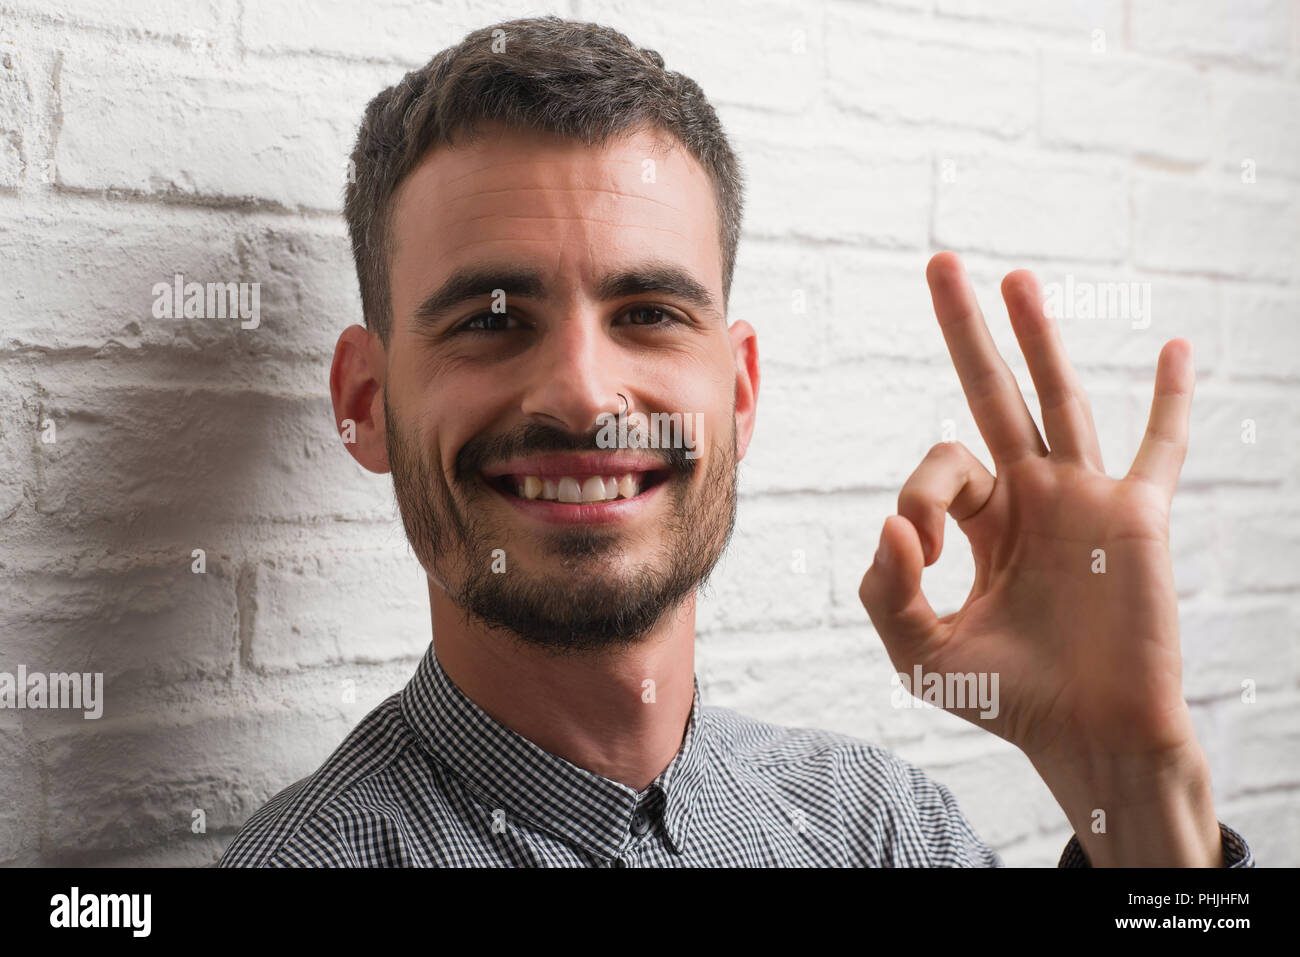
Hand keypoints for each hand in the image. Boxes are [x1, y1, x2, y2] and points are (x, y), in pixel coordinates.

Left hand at [858, 252, 1220, 864]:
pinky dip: (1171, 403)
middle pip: (993, 395)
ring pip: (1060, 401)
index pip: (937, 469)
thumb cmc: (1008, 698)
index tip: (915, 544)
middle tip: (940, 263)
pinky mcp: (1135, 518)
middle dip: (966, 332)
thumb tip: (889, 521)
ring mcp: (1085, 500)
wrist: (1087, 736)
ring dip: (1040, 338)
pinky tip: (1176, 348)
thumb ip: (885, 590)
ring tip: (1015, 279)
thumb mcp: (919, 651)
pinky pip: (1160, 449)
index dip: (916, 495)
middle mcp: (1032, 498)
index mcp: (983, 522)